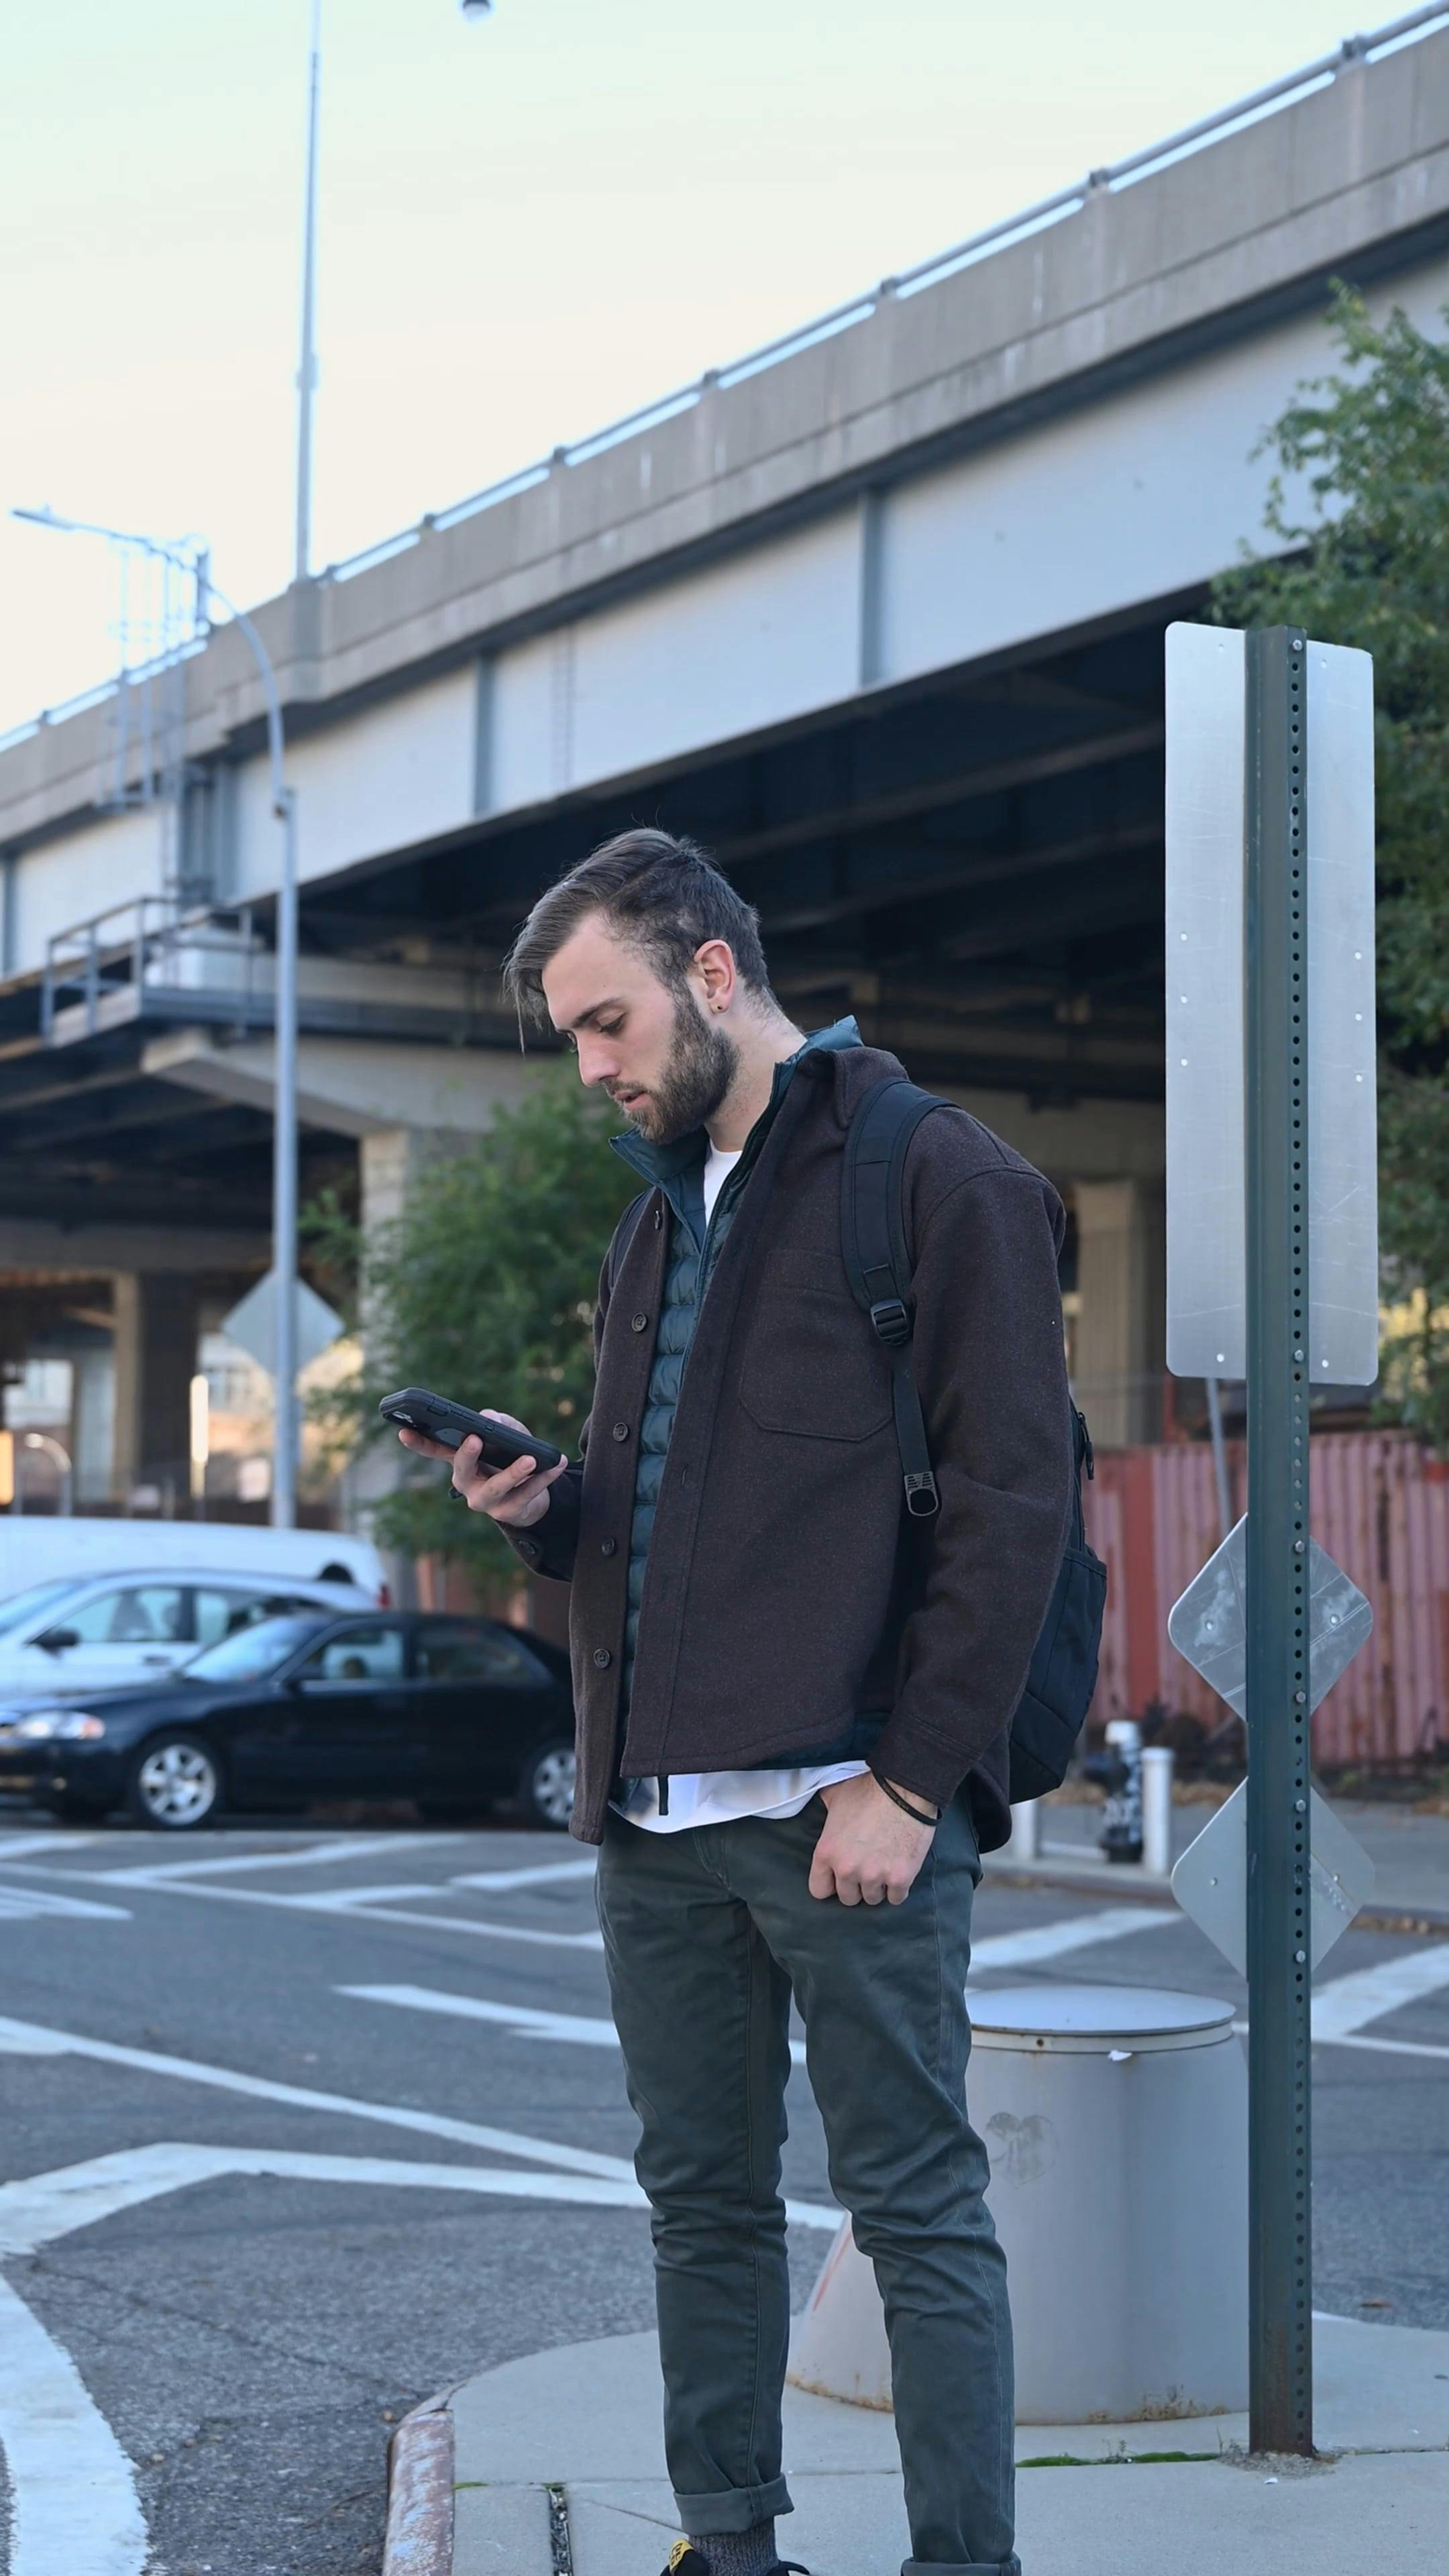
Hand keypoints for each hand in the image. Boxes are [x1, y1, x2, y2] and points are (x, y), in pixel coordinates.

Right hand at [396, 1408, 566, 1527]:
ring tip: (530, 1459)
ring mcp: (485, 1500)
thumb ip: (498, 1422)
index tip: (403, 1430)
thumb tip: (487, 1420)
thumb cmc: (512, 1455)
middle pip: (461, 1469)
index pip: (433, 1450)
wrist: (533, 1493)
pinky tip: (555, 1463)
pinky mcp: (507, 1512)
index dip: (417, 1442)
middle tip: (475, 1438)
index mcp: (460, 1460)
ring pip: (496, 1487)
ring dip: (514, 1472)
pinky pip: (526, 1495)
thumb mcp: (507, 1433)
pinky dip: (544, 1478)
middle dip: (467, 1454)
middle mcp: (466, 1482)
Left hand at [808, 1771, 936, 1906]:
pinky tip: (899, 1873)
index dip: (830, 1883)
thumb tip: (820, 1805)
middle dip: (855, 1886)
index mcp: (827, 1852)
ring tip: (883, 1869)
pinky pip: (896, 1898)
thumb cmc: (868, 1789)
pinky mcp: (901, 1878)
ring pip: (872, 1899)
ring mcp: (874, 1876)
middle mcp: (847, 1869)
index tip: (839, 1876)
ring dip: (877, 1887)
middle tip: (865, 1869)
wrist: (905, 1789)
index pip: (819, 1890)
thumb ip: (824, 1808)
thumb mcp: (835, 1795)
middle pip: (847, 1898)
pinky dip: (898, 1888)